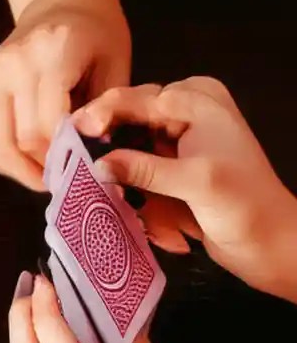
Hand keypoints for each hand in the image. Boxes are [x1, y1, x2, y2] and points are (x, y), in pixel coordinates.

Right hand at [0, 0, 130, 188]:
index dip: (66, 155)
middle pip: (20, 139)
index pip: (48, 124)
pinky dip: (4, 159)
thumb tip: (88, 153)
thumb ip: (104, 108)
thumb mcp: (116, 64)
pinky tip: (27, 162)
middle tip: (69, 178)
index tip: (85, 170)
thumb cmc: (97, 32)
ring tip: (45, 176)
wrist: (60, 0)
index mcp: (52, 54)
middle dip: (45, 166)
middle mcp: (12, 65)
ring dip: (19, 170)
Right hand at [74, 77, 296, 302]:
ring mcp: (174, 139)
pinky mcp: (167, 166)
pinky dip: (124, 186)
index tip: (72, 134)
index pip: (136, 99)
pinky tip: (117, 199)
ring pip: (122, 144)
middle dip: (101, 142)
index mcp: (196, 101)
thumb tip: (97, 165)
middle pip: (124, 118)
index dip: (100, 115)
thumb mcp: (196, 183)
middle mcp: (183, 112)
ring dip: (112, 169)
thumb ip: (146, 169)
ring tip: (89, 183)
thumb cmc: (246, 208)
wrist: (271, 244)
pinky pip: (131, 167)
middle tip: (70, 162)